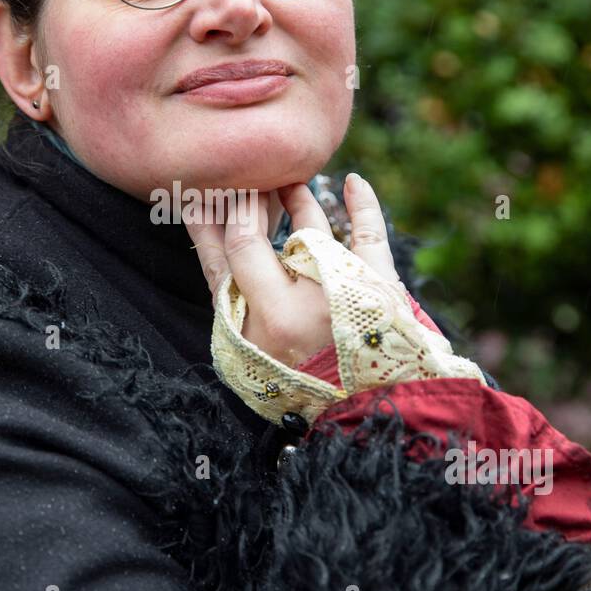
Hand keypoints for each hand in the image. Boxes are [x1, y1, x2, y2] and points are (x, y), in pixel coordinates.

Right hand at [183, 172, 402, 369]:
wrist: (360, 413)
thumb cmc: (297, 379)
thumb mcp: (248, 349)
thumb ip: (232, 297)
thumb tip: (213, 235)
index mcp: (261, 319)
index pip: (231, 249)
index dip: (218, 214)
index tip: (212, 189)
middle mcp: (299, 302)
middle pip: (265, 233)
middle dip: (249, 199)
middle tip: (246, 176)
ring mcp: (340, 290)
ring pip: (313, 227)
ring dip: (298, 198)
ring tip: (288, 181)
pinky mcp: (378, 286)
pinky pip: (370, 234)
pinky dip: (364, 205)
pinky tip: (353, 182)